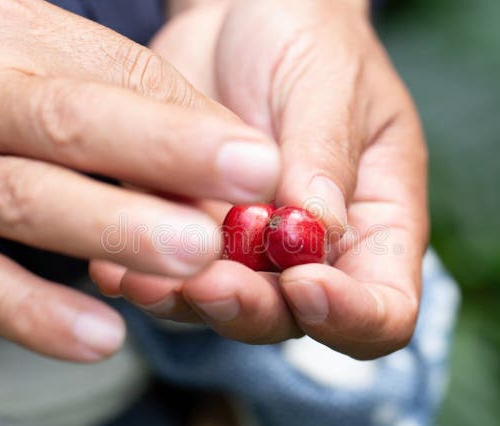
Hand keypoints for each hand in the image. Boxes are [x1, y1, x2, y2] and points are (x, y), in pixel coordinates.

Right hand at [0, 0, 280, 360]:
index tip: (260, 159)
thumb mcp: (5, 56)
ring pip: (31, 200)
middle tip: (256, 179)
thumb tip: (210, 138)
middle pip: (78, 122)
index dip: (194, 120)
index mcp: (4, 33)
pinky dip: (36, 314)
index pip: (120, 73)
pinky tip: (101, 340)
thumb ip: (101, 89)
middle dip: (171, 152)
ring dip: (119, 230)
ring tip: (197, 257)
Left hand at [90, 0, 427, 357]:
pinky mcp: (193, 233)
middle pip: (294, 320)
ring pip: (224, 309)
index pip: (385, 308)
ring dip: (187, 303)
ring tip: (147, 278)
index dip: (351, 316)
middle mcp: (316, 253)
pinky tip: (114, 264)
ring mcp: (251, 250)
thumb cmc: (310, 38)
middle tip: (210, 281)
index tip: (304, 280)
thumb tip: (320, 230)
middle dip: (252, 309)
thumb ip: (325, 155)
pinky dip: (145, 278)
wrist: (242, 12)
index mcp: (377, 223)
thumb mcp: (329, 83)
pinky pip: (170, 274)